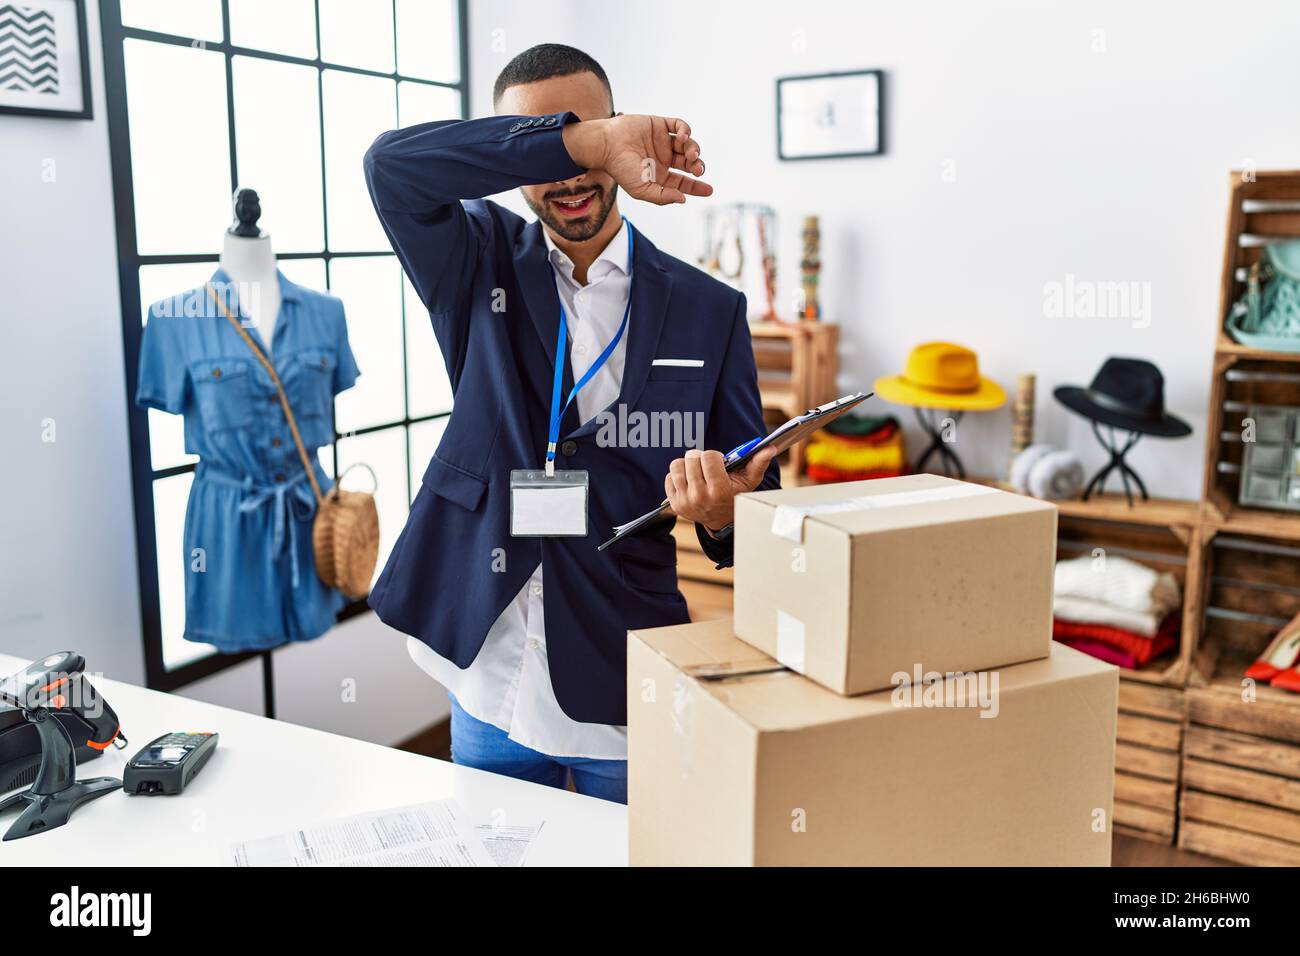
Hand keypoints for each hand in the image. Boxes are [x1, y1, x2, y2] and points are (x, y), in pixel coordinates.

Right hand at [562, 114, 711, 204]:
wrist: (606, 145)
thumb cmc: (620, 169)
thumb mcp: (641, 190)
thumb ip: (662, 196)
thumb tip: (683, 199)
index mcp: (660, 176)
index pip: (683, 182)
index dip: (697, 186)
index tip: (709, 190)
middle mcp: (663, 159)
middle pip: (689, 163)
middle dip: (697, 167)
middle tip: (697, 170)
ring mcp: (662, 141)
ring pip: (687, 145)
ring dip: (694, 149)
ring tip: (690, 155)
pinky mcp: (659, 125)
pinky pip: (679, 125)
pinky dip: (686, 131)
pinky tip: (682, 138)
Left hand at [664, 446, 777, 531]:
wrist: (721, 520)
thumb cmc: (735, 495)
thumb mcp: (749, 481)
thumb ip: (758, 463)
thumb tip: (770, 447)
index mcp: (719, 491)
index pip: (708, 456)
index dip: (714, 456)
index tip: (718, 462)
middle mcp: (700, 497)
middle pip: (691, 458)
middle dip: (700, 458)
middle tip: (706, 465)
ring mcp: (685, 502)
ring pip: (677, 465)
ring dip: (687, 465)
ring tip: (697, 472)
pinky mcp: (675, 504)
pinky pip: (669, 477)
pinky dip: (678, 476)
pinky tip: (690, 482)